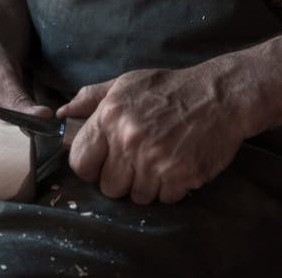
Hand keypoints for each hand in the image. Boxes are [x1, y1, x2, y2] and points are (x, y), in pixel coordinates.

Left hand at [56, 62, 245, 204]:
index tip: (104, 160)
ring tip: (159, 158)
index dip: (91, 165)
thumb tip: (62, 114)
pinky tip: (176, 163)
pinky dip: (170, 187)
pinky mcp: (180, 177)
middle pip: (108, 186)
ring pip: (136, 196)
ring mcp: (155, 161)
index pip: (80, 162)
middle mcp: (129, 140)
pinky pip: (163, 199)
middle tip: (138, 157)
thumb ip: (91, 98)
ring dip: (146, 184)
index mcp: (111, 116)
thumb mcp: (126, 83)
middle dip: (121, 176)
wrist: (220, 96)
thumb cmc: (170, 88)